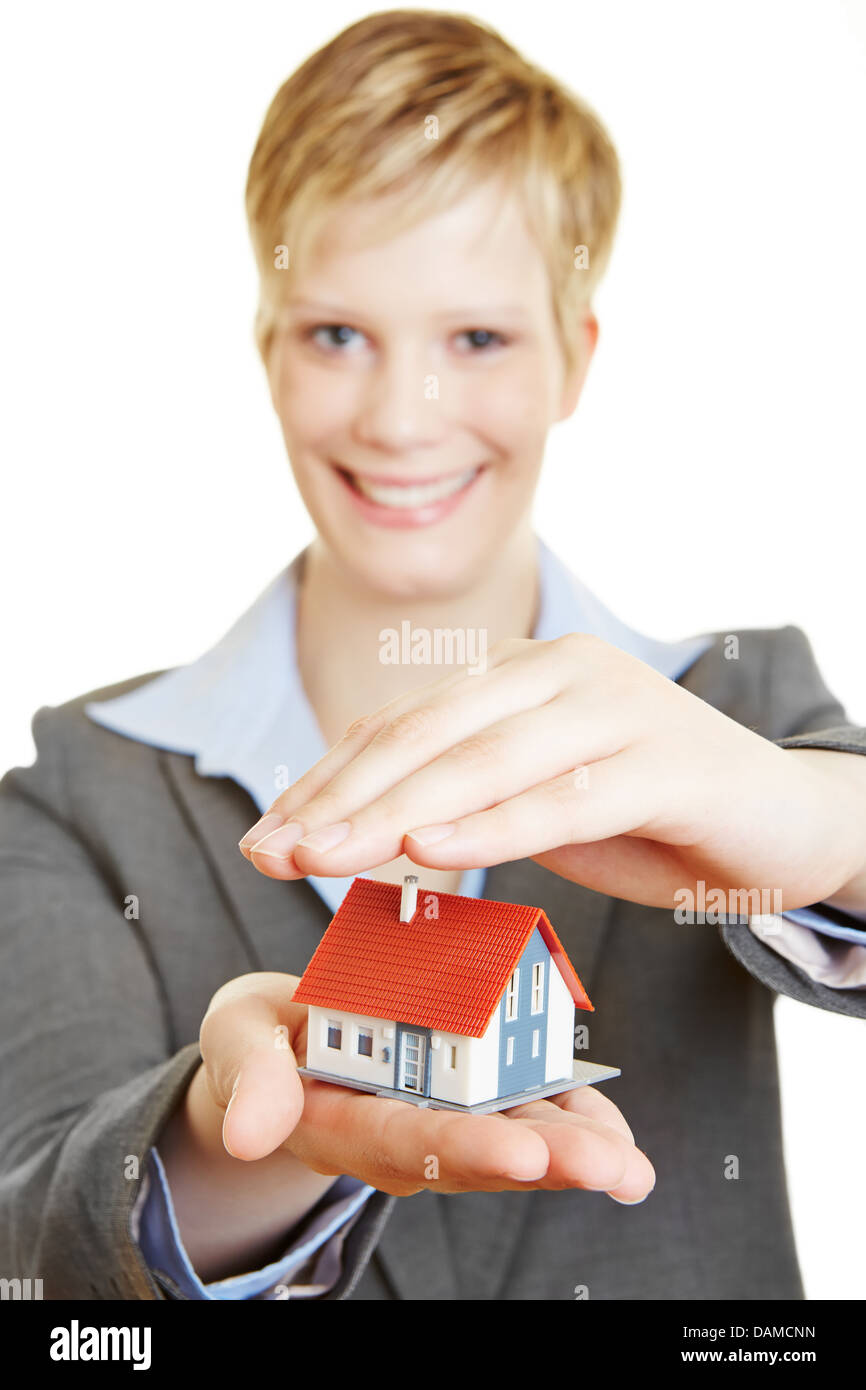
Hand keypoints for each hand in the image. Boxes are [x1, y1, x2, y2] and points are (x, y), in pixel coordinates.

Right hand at [200, 972, 654, 1200]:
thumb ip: (251, 1081)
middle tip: (611, 1166)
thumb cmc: (263, 1041)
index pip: (404, 1140)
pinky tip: (616, 1126)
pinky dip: (570, 1114)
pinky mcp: (466, 1093)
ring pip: (511, 1138)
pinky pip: (522, 1107)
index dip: (461, 1148)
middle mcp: (401, 1134)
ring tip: (632, 1165)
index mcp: (341, 1123)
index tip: (518, 1155)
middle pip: (477, 1153)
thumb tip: (250, 1136)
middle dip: (548, 1162)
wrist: (280, 1045)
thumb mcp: (239, 1042)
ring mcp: (438, 1116)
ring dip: (575, 1150)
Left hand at [239, 634, 863, 910]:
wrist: (784, 821)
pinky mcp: (666, 761)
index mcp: (523, 674)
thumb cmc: (651, 815)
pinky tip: (428, 851)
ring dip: (395, 814)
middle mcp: (563, 672)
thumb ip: (466, 801)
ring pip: (485, 761)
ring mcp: (617, 708)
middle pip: (428, 736)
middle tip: (274, 850)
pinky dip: (492, 826)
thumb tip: (356, 828)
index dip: (327, 780)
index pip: (403, 725)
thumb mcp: (541, 804)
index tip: (266, 834)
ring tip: (323, 856)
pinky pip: (564, 796)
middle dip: (341, 799)